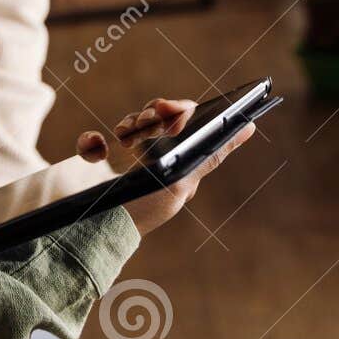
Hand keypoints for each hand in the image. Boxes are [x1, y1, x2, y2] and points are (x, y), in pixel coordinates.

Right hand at [75, 97, 256, 237]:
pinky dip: (90, 141)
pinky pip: (91, 141)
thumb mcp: (182, 183)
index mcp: (175, 161)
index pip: (184, 122)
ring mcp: (122, 159)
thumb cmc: (144, 211)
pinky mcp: (94, 164)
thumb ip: (211, 153)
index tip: (172, 107)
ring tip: (126, 136)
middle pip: (156, 118)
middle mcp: (152, 158)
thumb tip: (248, 126)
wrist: (97, 231)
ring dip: (129, 122)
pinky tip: (95, 147)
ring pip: (129, 124)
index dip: (179, 109)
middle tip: (149, 121)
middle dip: (153, 113)